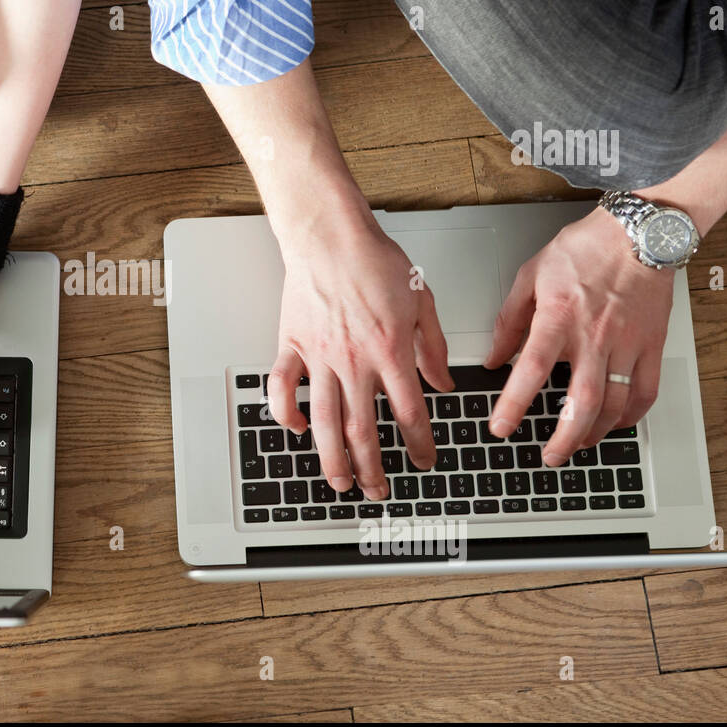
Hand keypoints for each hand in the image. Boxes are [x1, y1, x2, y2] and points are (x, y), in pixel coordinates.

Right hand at [267, 220, 452, 501]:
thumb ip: (433, 347)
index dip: (420, 444)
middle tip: (378, 490)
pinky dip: (287, 413)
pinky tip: (297, 428)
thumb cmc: (373, 261)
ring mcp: (319, 357)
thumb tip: (443, 383)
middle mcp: (354, 361)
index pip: (410, 413)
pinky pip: (283, 388)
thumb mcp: (422, 301)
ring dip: (332, 457)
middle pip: (363, 430)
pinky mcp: (291, 346)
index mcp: (390, 351)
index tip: (425, 461)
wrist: (329, 236)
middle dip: (373, 468)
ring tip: (339, 481)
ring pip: (324, 420)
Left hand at [485, 206, 673, 464]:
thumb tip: (494, 358)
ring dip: (593, 433)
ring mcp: (627, 344)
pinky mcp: (652, 346)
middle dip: (562, 438)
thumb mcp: (530, 276)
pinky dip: (631, 416)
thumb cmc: (584, 249)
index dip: (514, 404)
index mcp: (558, 317)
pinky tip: (615, 425)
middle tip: (548, 456)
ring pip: (614, 404)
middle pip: (581, 402)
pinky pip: (645, 392)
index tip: (501, 427)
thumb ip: (509, 320)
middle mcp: (595, 336)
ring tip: (575, 445)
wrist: (637, 233)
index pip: (532, 370)